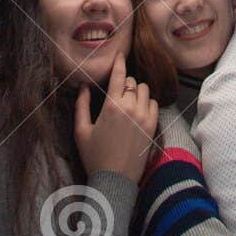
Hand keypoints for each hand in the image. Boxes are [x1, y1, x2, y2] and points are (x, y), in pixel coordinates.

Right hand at [74, 51, 158, 184]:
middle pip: (132, 82)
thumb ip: (81, 106)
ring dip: (136, 91)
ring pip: (145, 90)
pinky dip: (147, 103)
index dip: (119, 62)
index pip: (119, 75)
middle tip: (117, 91)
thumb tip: (83, 86)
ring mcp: (145, 117)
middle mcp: (131, 108)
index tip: (120, 54)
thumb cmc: (94, 157)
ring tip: (128, 100)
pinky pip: (154, 103)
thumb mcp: (81, 131)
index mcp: (112, 106)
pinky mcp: (153, 126)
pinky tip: (138, 110)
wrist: (115, 181)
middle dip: (124, 83)